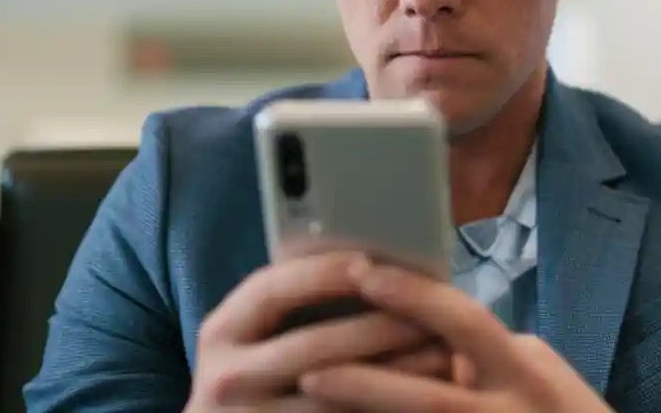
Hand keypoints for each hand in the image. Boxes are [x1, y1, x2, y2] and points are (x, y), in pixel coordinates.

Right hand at [184, 252, 451, 412]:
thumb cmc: (250, 376)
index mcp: (219, 334)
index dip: (320, 273)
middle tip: (430, 316)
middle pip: (314, 346)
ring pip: (336, 397)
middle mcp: (226, 379)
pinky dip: (382, 409)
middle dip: (378, 328)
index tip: (368, 262)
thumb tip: (364, 265)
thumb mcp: (249, 337)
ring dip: (395, 376)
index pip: (271, 291)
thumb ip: (286, 306)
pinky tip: (417, 398)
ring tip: (441, 358)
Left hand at [298, 261, 615, 411]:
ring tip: (313, 403)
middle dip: (367, 386)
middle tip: (310, 369)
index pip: (467, 325)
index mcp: (525, 374)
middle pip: (430, 401)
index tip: (365, 273)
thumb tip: (428, 322)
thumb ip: (487, 348)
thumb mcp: (541, 371)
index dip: (416, 297)